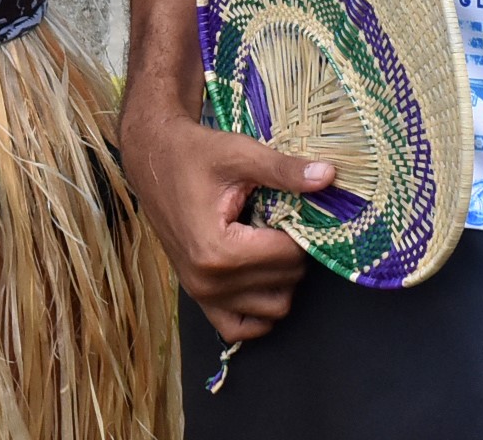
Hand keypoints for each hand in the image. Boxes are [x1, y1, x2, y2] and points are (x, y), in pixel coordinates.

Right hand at [119, 95, 331, 347]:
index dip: (300, 230)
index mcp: (218, 250)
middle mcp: (209, 282)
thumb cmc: (193, 154)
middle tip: (278, 219)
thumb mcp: (239, 155)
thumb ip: (284, 170)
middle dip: (291, 251)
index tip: (290, 206)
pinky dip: (259, 307)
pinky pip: (244, 328)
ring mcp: (203, 296)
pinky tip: (259, 272)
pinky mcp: (200, 299)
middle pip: (285, 282)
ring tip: (266, 241)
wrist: (153, 159)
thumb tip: (329, 176)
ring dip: (281, 278)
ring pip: (274, 308)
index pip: (289, 257)